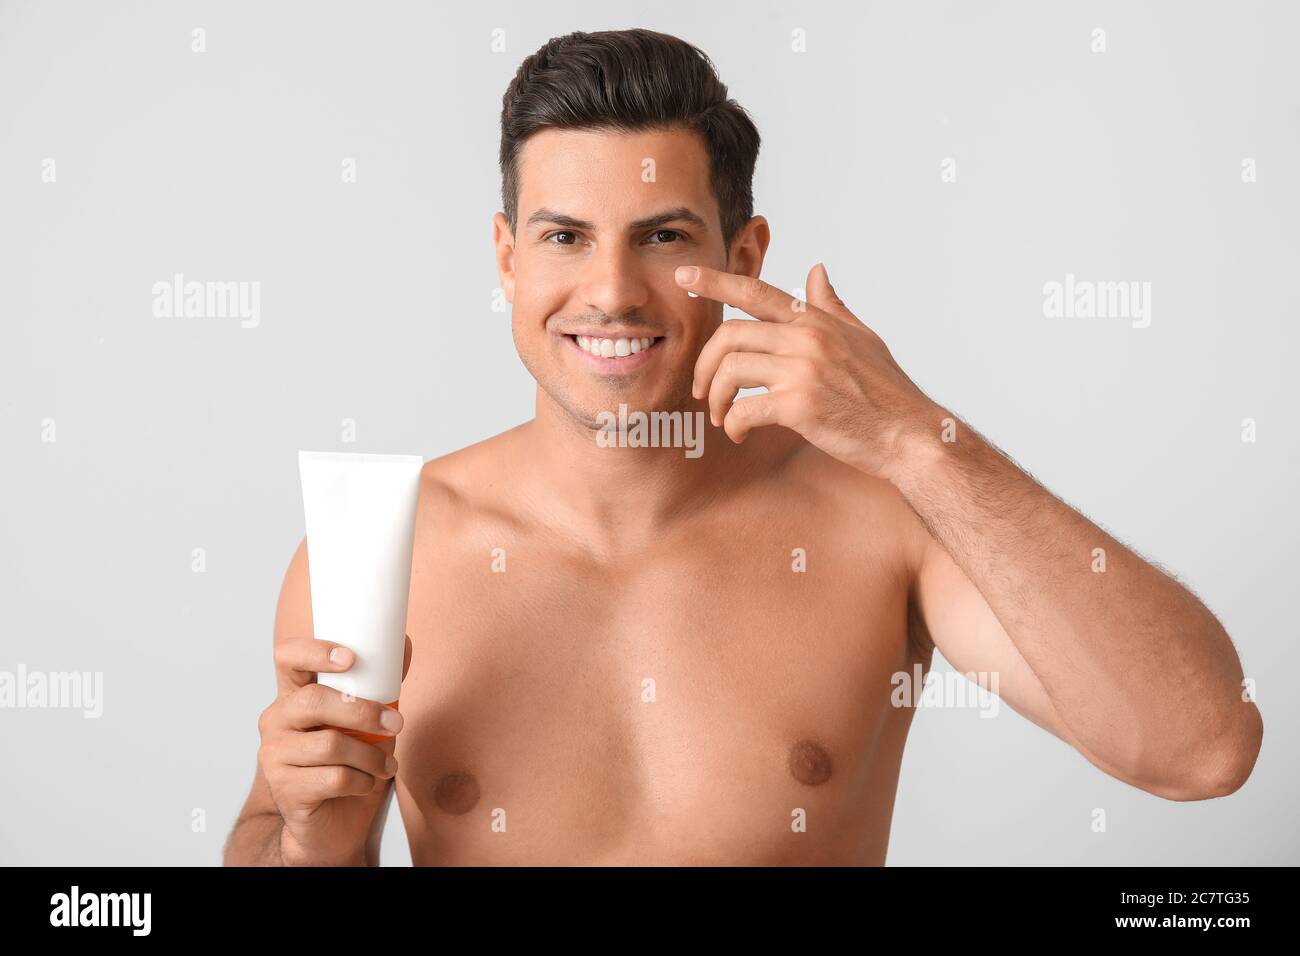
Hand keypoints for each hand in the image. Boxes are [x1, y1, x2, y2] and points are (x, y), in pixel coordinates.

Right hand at [257, 634, 412, 865]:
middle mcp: (276, 721)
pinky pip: (333, 778)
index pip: (288, 657)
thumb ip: (381, 685)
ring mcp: (275, 756)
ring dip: (370, 755)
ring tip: (386, 765)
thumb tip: (405, 643)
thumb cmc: (350, 763)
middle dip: (362, 711)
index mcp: (294, 695)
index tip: (351, 658)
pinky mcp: (286, 790)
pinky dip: (361, 781)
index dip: (315, 651)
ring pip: (330, 744)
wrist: (331, 825)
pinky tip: (367, 784)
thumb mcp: (368, 720)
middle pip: (314, 701)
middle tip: (395, 723)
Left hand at [678, 262, 940, 480]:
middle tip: (702, 390)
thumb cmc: (887, 392)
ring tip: (721, 417)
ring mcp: (803, 370)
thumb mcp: (863, 338)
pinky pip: (744, 409)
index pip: (756, 292)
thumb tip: (815, 270)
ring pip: (730, 371)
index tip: (684, 277)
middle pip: (730, 335)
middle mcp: (807, 338)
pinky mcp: (800, 405)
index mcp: (816, 321)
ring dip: (715, 398)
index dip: (715, 282)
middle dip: (704, 364)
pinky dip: (733, 424)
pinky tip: (739, 434)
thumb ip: (832, 306)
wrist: (911, 436)